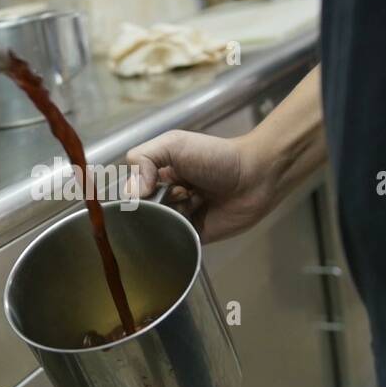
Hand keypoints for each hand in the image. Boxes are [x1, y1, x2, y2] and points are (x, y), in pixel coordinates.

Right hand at [126, 129, 277, 242]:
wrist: (255, 177)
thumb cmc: (216, 157)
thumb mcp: (173, 144)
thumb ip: (143, 158)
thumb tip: (131, 192)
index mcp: (158, 174)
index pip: (130, 190)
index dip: (137, 192)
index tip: (153, 186)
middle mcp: (166, 197)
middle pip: (142, 211)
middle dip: (158, 203)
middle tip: (182, 192)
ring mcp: (180, 217)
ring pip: (156, 227)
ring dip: (173, 216)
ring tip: (195, 202)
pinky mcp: (193, 236)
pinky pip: (174, 243)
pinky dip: (178, 234)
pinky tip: (195, 219)